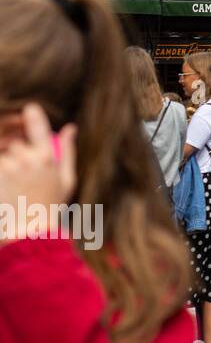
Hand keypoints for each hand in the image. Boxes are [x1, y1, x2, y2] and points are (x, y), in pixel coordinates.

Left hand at [0, 104, 76, 244]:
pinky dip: (3, 172)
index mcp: (47, 158)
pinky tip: (8, 187)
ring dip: (7, 165)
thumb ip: (67, 152)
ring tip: (15, 184)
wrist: (29, 234)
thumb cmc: (51, 208)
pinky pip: (0, 165)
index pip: (38, 128)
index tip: (30, 108)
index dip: (34, 115)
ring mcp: (8, 169)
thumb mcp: (67, 180)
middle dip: (18, 152)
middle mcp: (26, 160)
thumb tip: (70, 128)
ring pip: (3, 155)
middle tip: (23, 169)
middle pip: (16, 144)